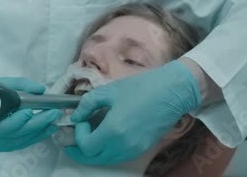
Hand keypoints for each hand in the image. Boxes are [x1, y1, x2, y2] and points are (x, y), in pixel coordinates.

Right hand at [0, 77, 60, 151]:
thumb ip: (20, 85)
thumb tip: (40, 89)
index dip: (14, 121)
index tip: (29, 111)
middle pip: (12, 134)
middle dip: (36, 124)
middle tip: (53, 113)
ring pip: (18, 141)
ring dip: (39, 131)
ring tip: (53, 121)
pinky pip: (19, 144)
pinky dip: (34, 137)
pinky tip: (46, 129)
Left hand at [64, 60, 201, 164]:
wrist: (171, 92)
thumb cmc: (141, 87)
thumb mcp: (109, 91)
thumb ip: (87, 104)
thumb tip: (76, 116)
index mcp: (113, 131)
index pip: (85, 146)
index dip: (78, 135)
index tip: (81, 120)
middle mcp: (122, 146)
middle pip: (93, 158)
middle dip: (80, 149)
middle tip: (75, 138)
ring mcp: (134, 150)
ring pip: (106, 159)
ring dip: (95, 151)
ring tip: (91, 136)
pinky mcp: (143, 148)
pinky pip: (119, 156)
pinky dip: (109, 150)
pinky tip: (108, 136)